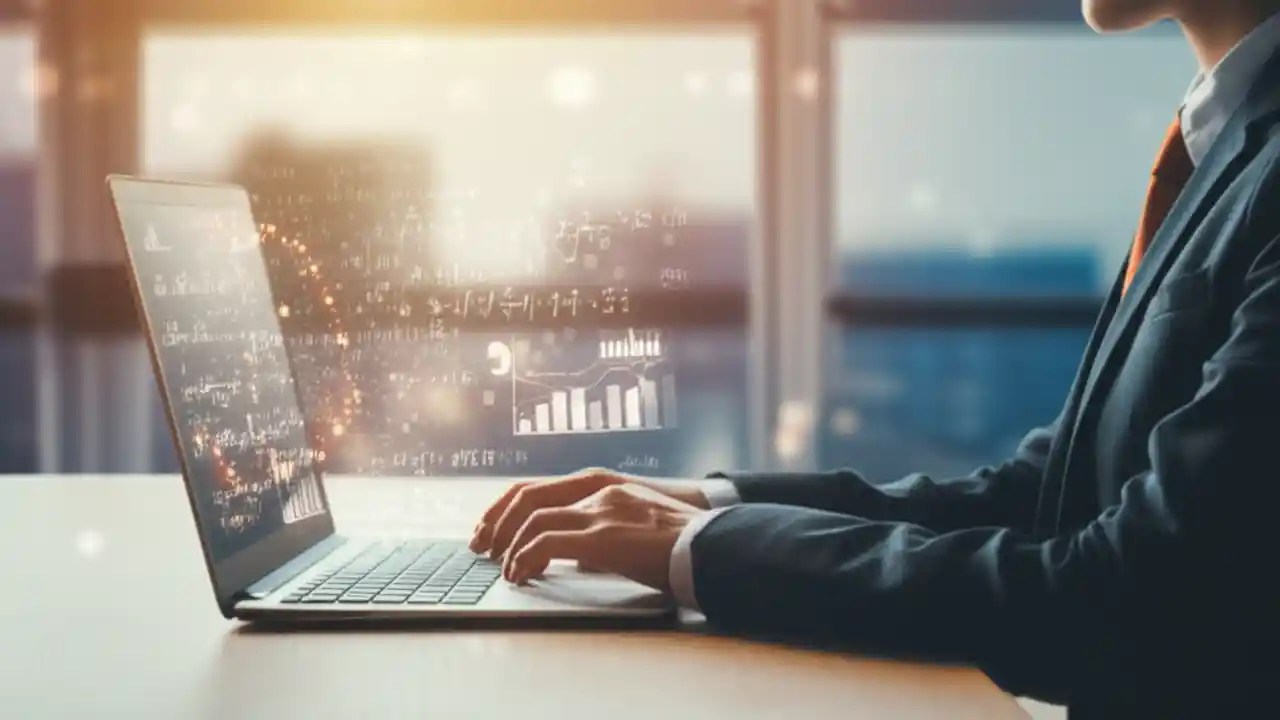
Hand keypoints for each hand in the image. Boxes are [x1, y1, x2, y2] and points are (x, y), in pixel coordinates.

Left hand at [499, 482, 701, 590]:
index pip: (539, 487)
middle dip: (498, 523)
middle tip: (483, 547)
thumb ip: (605, 528)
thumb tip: (577, 553)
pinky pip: (546, 543)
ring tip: (507, 570)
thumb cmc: (684, 542)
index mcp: (605, 484)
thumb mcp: (637, 524)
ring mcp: (601, 511)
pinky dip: (526, 559)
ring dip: (511, 547)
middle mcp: (598, 491)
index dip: (507, 508)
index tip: (492, 529)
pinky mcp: (604, 537)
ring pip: (533, 521)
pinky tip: (523, 575)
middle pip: (527, 497)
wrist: (714, 544)